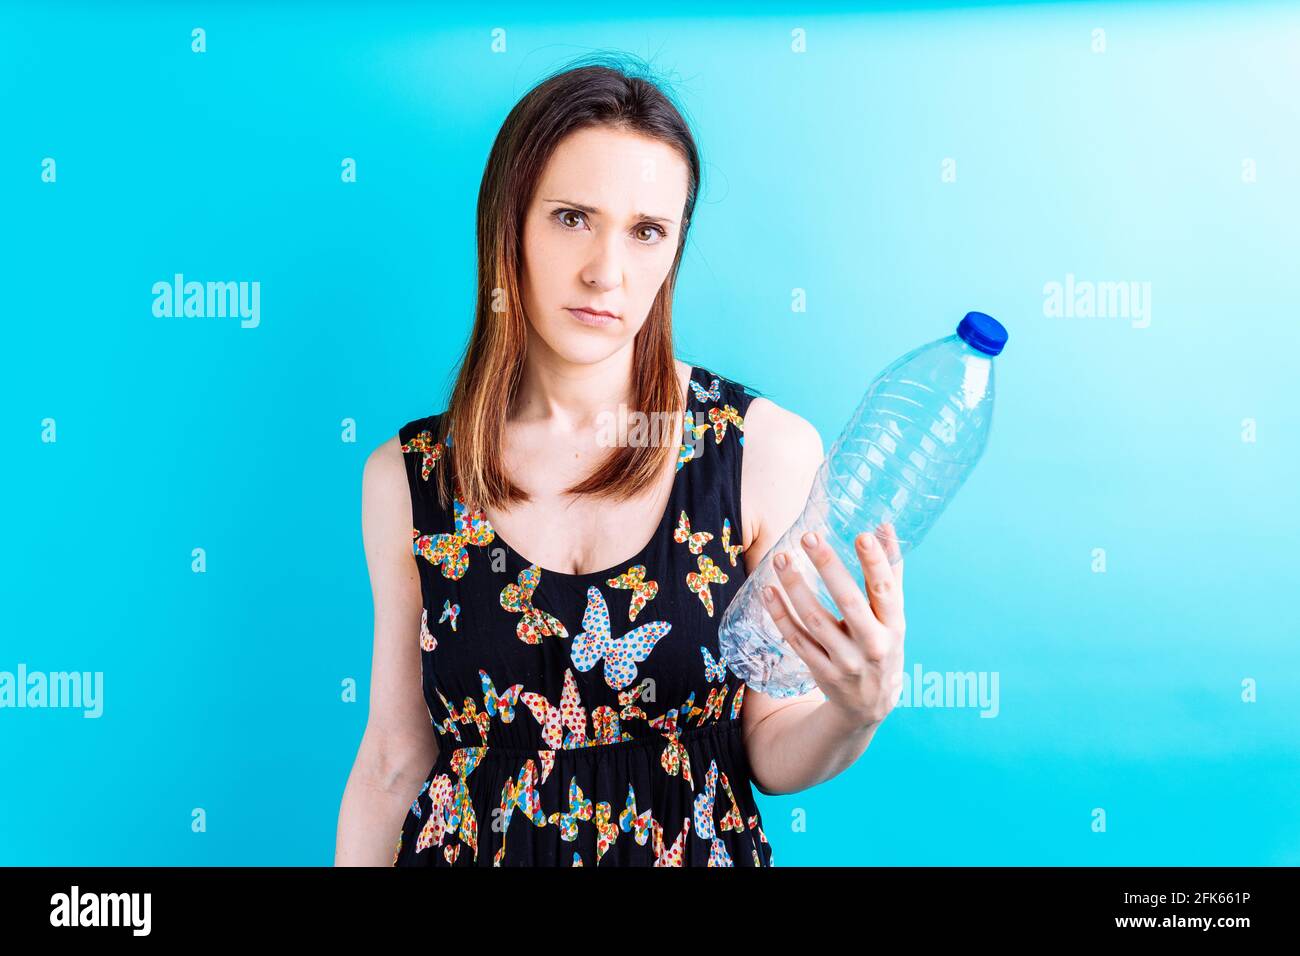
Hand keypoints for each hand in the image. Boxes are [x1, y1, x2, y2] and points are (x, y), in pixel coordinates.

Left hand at [762, 523, 905, 728]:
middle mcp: (872, 645)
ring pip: (815, 620)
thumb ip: (890, 572)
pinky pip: (796, 639)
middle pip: (848, 602)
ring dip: (795, 587)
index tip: (862, 535)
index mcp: (894, 626)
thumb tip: (884, 527)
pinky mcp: (821, 671)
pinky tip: (768, 591)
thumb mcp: (894, 615)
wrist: (869, 704)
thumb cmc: (883, 645)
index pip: (886, 590)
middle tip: (808, 536)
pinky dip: (780, 615)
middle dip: (828, 567)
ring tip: (780, 558)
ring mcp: (845, 661)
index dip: (876, 564)